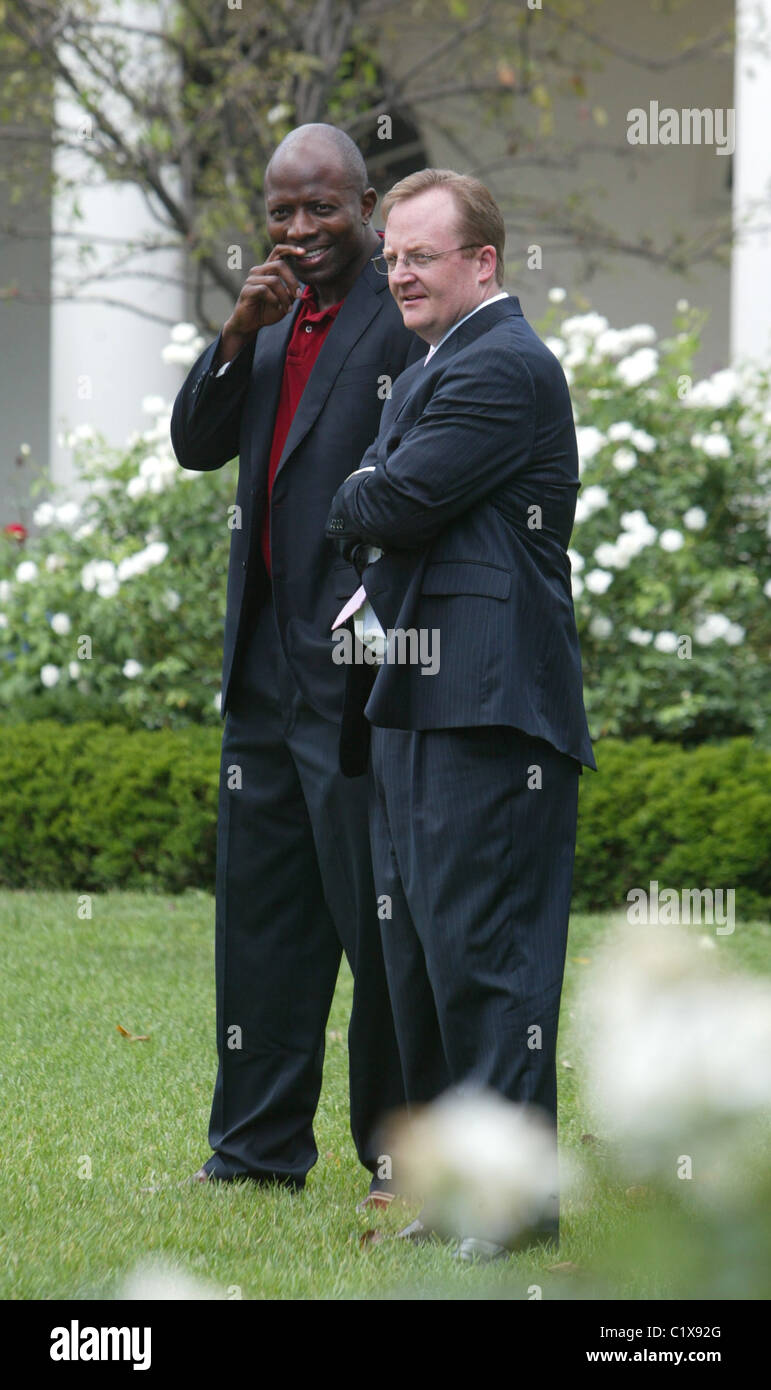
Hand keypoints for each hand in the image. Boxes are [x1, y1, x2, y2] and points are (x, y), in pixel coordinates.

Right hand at [219, 245, 304, 361]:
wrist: (250, 324)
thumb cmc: (267, 311)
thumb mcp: (284, 301)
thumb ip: (291, 292)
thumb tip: (297, 289)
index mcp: (268, 270)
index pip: (278, 251)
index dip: (290, 248)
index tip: (303, 252)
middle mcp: (259, 271)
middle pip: (279, 265)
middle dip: (292, 281)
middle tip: (297, 296)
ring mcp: (251, 280)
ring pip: (274, 281)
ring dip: (284, 297)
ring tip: (287, 308)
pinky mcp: (247, 290)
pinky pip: (264, 290)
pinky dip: (274, 300)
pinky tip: (276, 307)